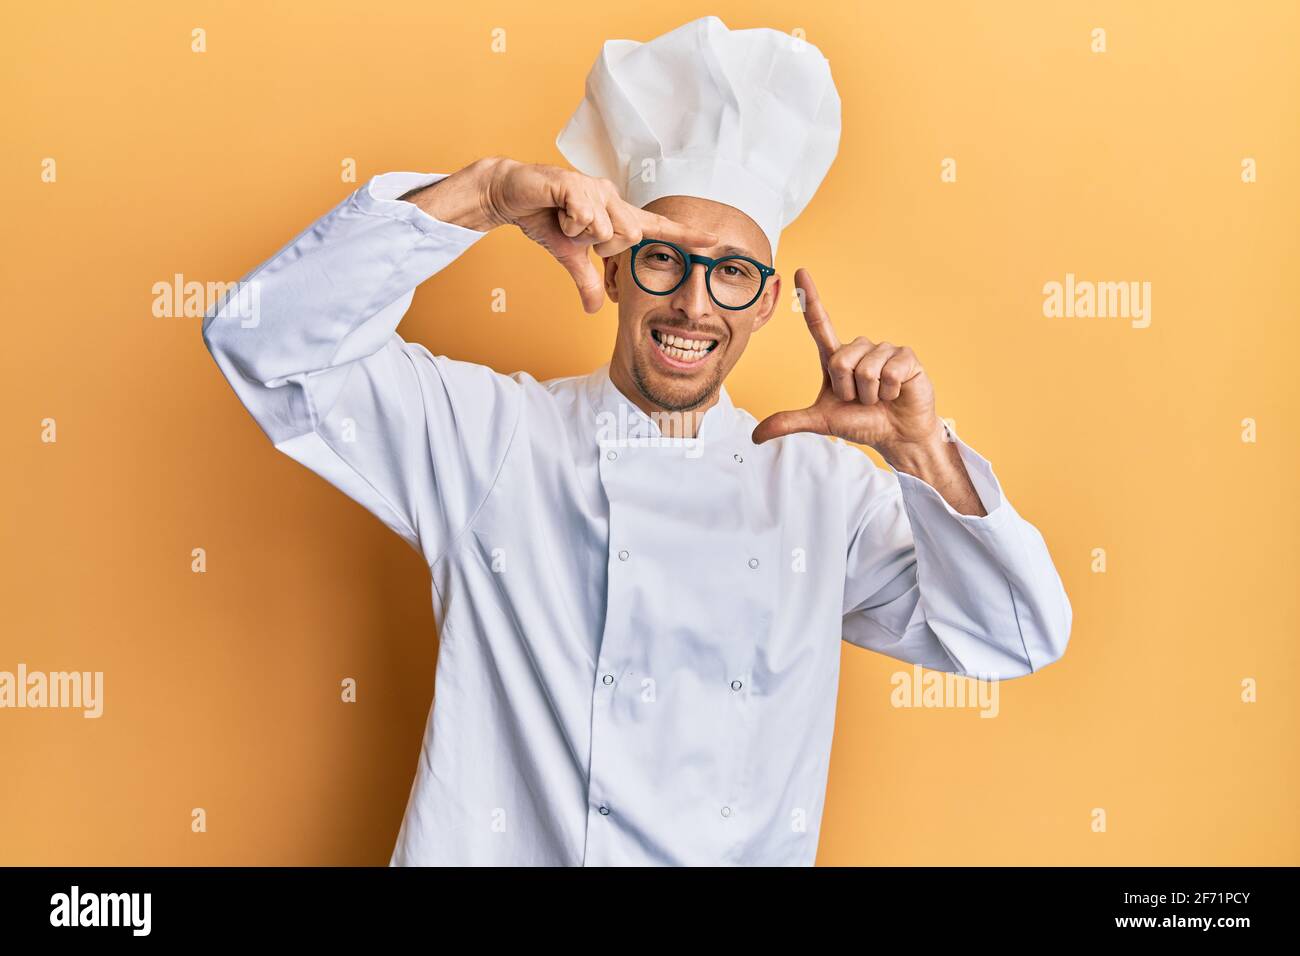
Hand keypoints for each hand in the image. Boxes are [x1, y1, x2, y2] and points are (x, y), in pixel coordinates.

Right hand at [409, 157, 717, 313]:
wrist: (510, 194)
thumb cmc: (544, 219)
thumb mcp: (568, 257)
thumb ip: (585, 281)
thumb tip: (592, 311)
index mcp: (616, 213)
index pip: (656, 227)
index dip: (685, 236)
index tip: (714, 242)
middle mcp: (612, 196)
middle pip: (627, 236)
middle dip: (598, 245)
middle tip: (574, 233)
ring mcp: (595, 187)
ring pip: (606, 228)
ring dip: (579, 233)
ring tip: (563, 220)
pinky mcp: (574, 182)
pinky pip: (585, 215)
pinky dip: (568, 221)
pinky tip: (556, 211)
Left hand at [751, 269, 943, 454]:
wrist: (896, 435)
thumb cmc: (861, 423)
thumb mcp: (822, 422)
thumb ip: (790, 422)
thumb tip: (755, 437)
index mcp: (835, 357)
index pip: (819, 322)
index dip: (809, 298)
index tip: (798, 271)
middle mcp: (858, 348)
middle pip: (840, 361)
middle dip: (849, 390)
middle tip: (860, 399)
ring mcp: (883, 350)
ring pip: (865, 369)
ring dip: (870, 394)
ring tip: (879, 397)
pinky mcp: (906, 356)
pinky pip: (889, 372)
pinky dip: (890, 391)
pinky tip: (896, 393)